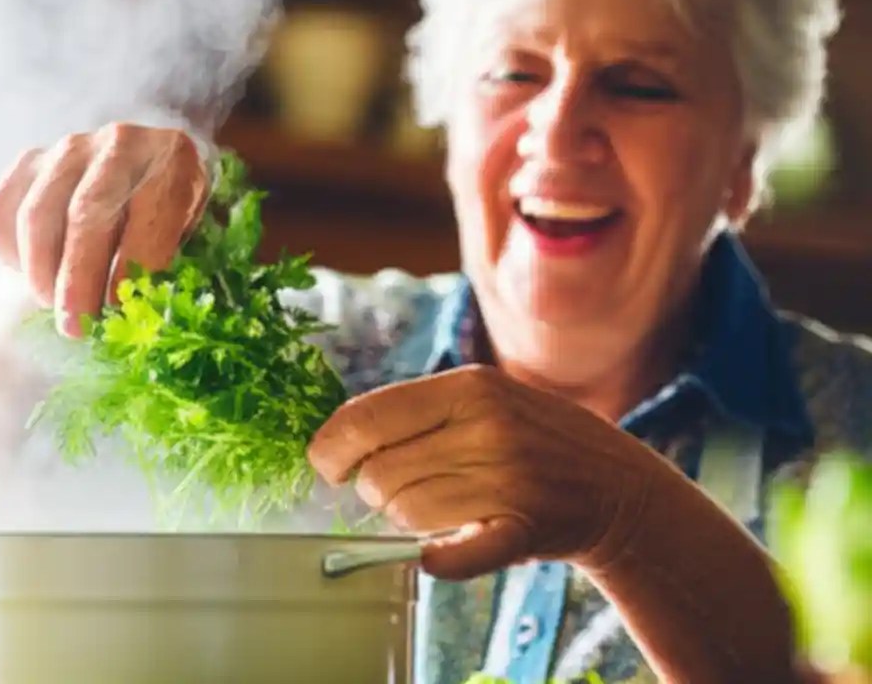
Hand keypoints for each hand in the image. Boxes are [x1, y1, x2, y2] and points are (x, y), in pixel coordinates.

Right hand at [0, 122, 207, 336]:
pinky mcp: (29, 161)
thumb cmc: (169, 215)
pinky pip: (1, 210)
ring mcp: (69, 148)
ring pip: (37, 213)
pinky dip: (9, 252)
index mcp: (173, 160)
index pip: (150, 213)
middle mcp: (120, 144)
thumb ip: (166, 267)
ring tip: (51, 305)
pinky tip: (31, 275)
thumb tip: (137, 318)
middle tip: (74, 325)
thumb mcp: (188, 236)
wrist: (147, 168)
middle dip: (77, 278)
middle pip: (86, 213)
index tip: (119, 311)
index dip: (132, 267)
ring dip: (40, 271)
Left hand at [307, 364, 689, 579]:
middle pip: (378, 475)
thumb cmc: (531, 437)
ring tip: (447, 506)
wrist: (617, 484)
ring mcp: (508, 480)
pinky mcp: (522, 531)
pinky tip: (440, 551)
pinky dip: (436, 558)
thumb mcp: (482, 397)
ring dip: (411, 521)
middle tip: (410, 487)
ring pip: (405, 515)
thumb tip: (333, 441)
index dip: (331, 449)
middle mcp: (487, 428)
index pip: (365, 418)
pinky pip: (448, 556)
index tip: (328, 466)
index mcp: (469, 386)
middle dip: (379, 489)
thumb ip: (415, 411)